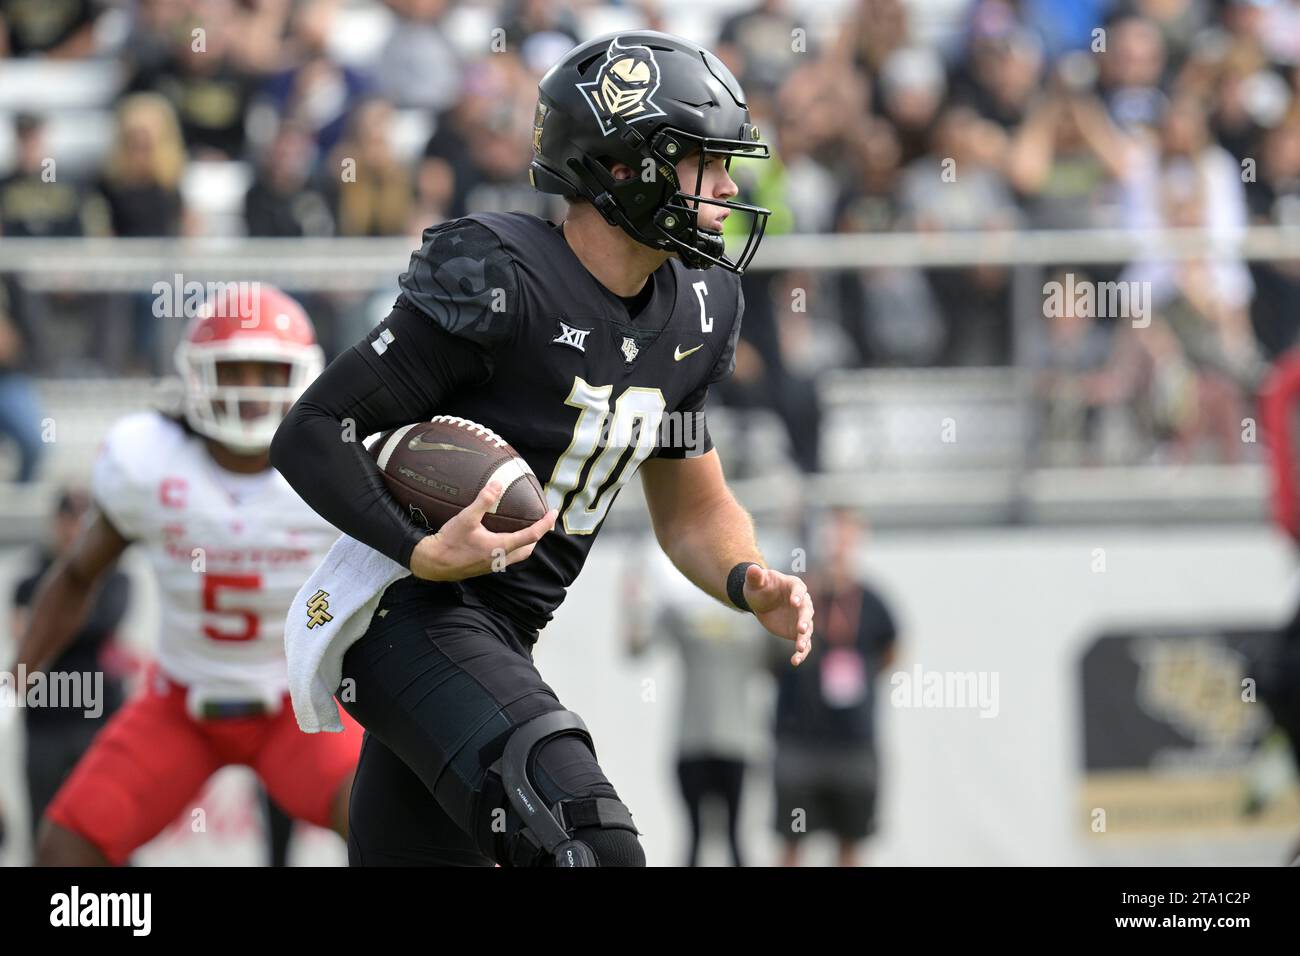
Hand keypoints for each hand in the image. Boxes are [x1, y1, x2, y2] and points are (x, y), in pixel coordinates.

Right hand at [410, 481, 556, 581]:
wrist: (432, 564)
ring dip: (525, 543)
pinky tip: (502, 538)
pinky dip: (512, 547)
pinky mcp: (484, 567)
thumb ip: (483, 501)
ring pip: (517, 555)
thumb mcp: (466, 518)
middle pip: (527, 549)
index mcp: (500, 547)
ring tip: (525, 529)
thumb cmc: (449, 543)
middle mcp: (500, 559)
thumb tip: (497, 484)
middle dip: (537, 536)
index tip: (553, 514)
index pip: (531, 535)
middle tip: (541, 522)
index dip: (545, 524)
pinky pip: (505, 558)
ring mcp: (492, 565)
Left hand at [743, 564, 813, 665]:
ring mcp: (801, 618)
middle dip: (804, 620)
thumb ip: (755, 576)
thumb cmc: (760, 587)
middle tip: (800, 629)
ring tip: (800, 648)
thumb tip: (752, 568)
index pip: (799, 590)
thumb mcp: (755, 581)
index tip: (795, 602)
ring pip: (807, 629)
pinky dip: (801, 653)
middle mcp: (802, 602)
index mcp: (794, 586)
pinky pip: (803, 643)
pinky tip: (795, 661)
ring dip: (804, 639)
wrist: (760, 601)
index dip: (798, 595)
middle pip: (806, 611)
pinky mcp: (797, 632)